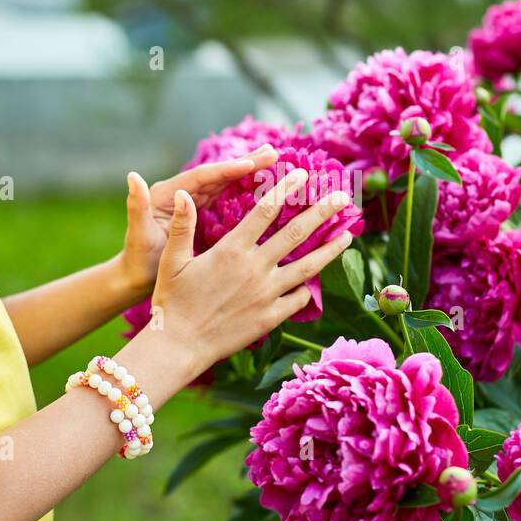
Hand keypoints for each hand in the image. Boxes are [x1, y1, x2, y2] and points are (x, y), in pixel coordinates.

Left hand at [118, 144, 280, 296]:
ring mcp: (191, 202)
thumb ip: (136, 206)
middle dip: (244, 163)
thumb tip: (133, 176)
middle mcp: (180, 193)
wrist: (136, 278)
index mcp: (167, 195)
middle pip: (216, 174)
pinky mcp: (199, 212)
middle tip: (272, 152)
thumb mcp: (138, 236)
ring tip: (273, 159)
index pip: (201, 178)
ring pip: (223, 182)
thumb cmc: (138, 262)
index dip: (226, 170)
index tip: (251, 164)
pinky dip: (242, 187)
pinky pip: (224, 195)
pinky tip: (262, 185)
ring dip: (248, 171)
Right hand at [150, 167, 354, 369]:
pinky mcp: (271, 317)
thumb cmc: (172, 301)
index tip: (304, 175)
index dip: (287, 189)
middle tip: (342, 198)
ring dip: (330, 249)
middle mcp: (255, 268)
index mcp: (232, 249)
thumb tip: (183, 194)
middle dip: (322, 212)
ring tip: (349, 235)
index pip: (266, 210)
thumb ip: (183, 225)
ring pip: (308, 266)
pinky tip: (315, 279)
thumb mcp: (172, 259)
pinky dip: (308, 287)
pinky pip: (298, 298)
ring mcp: (267, 294)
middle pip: (297, 233)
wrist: (180, 346)